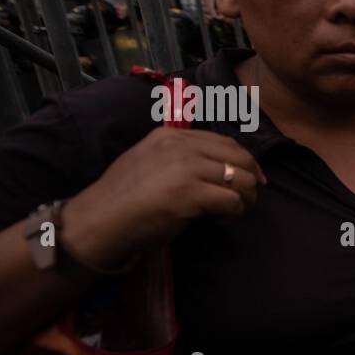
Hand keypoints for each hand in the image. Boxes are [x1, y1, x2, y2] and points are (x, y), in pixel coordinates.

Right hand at [61, 127, 264, 270]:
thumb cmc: (123, 197)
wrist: (101, 219)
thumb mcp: (149, 160)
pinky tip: (229, 217)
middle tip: (253, 195)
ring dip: (248, 197)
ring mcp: (186, 168)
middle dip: (252, 177)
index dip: (245, 160)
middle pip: (238, 156)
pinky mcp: (190, 193)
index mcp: (170, 135)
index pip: (223, 141)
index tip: (253, 176)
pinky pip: (232, 200)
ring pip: (240, 178)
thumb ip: (179, 157)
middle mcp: (180, 146)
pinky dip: (237, 211)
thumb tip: (217, 167)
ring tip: (241, 209)